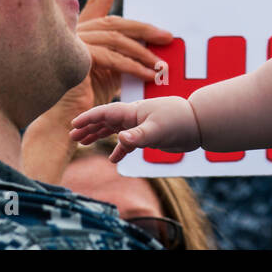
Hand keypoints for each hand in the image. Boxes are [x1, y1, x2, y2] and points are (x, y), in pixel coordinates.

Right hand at [69, 96, 200, 163]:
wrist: (199, 124)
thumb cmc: (179, 122)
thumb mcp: (157, 131)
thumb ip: (138, 137)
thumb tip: (120, 141)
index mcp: (132, 111)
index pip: (105, 113)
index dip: (88, 118)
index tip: (73, 124)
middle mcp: (134, 116)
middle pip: (106, 121)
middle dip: (88, 127)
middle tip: (72, 136)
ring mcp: (140, 125)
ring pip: (114, 130)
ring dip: (99, 136)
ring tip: (83, 143)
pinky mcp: (148, 135)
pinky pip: (128, 142)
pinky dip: (120, 149)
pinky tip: (113, 160)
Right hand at [76, 0, 171, 108]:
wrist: (65, 120)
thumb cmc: (87, 98)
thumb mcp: (110, 72)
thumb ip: (123, 55)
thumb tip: (151, 51)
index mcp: (82, 29)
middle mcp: (75, 30)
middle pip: (116, 22)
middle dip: (145, 28)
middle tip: (168, 36)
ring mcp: (73, 41)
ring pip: (117, 38)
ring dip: (144, 52)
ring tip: (162, 65)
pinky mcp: (77, 56)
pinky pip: (112, 57)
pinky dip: (134, 67)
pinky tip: (149, 75)